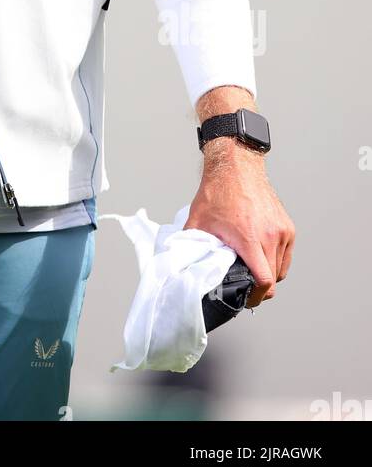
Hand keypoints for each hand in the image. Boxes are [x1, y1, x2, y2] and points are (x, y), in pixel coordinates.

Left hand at [184, 140, 295, 307]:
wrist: (236, 167)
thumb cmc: (218, 192)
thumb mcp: (198, 222)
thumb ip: (190, 245)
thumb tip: (180, 263)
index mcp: (249, 238)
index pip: (265, 281)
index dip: (257, 296)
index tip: (248, 299)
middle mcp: (270, 235)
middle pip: (273, 278)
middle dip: (259, 287)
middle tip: (245, 286)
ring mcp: (281, 231)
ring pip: (281, 268)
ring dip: (268, 273)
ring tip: (251, 269)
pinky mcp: (287, 227)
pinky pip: (285, 254)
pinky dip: (276, 260)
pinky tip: (261, 256)